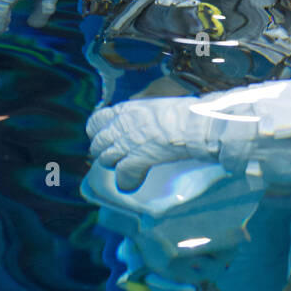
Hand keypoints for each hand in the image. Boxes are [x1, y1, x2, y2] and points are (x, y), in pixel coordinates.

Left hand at [87, 98, 219, 191]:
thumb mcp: (157, 106)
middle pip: (97, 144)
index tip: (106, 138)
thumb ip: (143, 115)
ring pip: (105, 159)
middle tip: (116, 157)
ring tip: (125, 168)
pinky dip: (126, 182)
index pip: (95, 121)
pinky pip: (121, 175)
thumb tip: (146, 121)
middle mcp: (121, 125)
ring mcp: (126, 143)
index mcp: (126, 109)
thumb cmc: (184, 111)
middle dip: (104, 152)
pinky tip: (132, 184)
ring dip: (115, 166)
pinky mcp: (136, 159)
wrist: (194, 123)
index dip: (98, 133)